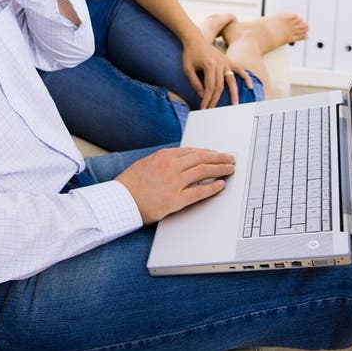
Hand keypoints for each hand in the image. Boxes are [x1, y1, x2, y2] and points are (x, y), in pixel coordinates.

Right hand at [115, 146, 234, 223]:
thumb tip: (180, 162)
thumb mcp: (147, 163)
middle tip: (230, 158)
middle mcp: (171, 166)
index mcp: (164, 155)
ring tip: (230, 169)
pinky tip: (220, 185)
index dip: (207, 152)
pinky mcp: (175, 200)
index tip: (216, 153)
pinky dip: (212, 188)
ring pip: (204, 172)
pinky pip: (199, 192)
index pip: (192, 151)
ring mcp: (175, 182)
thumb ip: (164, 161)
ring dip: (220, 169)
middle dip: (219, 158)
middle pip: (202, 158)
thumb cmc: (130, 183)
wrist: (121, 199)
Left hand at [181, 35, 251, 108]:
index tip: (204, 107)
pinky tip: (249, 86)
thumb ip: (194, 82)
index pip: (210, 87)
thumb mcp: (187, 68)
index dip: (207, 99)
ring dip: (233, 93)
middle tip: (212, 109)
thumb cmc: (190, 54)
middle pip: (220, 86)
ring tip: (235, 104)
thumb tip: (203, 95)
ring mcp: (225, 62)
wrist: (195, 40)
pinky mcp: (228, 61)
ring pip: (231, 80)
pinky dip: (245, 77)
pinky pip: (239, 70)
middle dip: (216, 99)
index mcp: (209, 65)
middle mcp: (219, 64)